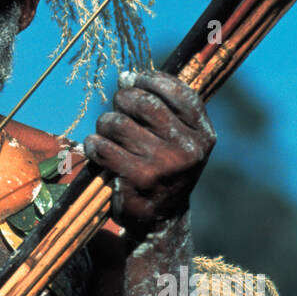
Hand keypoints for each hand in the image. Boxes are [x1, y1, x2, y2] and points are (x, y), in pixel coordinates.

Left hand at [83, 70, 215, 233]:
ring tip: (107, 132)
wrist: (161, 219)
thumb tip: (126, 77)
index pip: (178, 93)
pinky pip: (104, 147)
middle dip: (123, 100)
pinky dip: (93, 144)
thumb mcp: (178, 139)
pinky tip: (95, 148)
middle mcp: (188, 148)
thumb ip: (161, 108)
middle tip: (118, 110)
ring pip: (118, 123)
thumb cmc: (164, 168)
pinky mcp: (138, 179)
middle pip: (143, 102)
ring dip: (105, 123)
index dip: (150, 79)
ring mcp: (164, 164)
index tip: (134, 79)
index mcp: (203, 135)